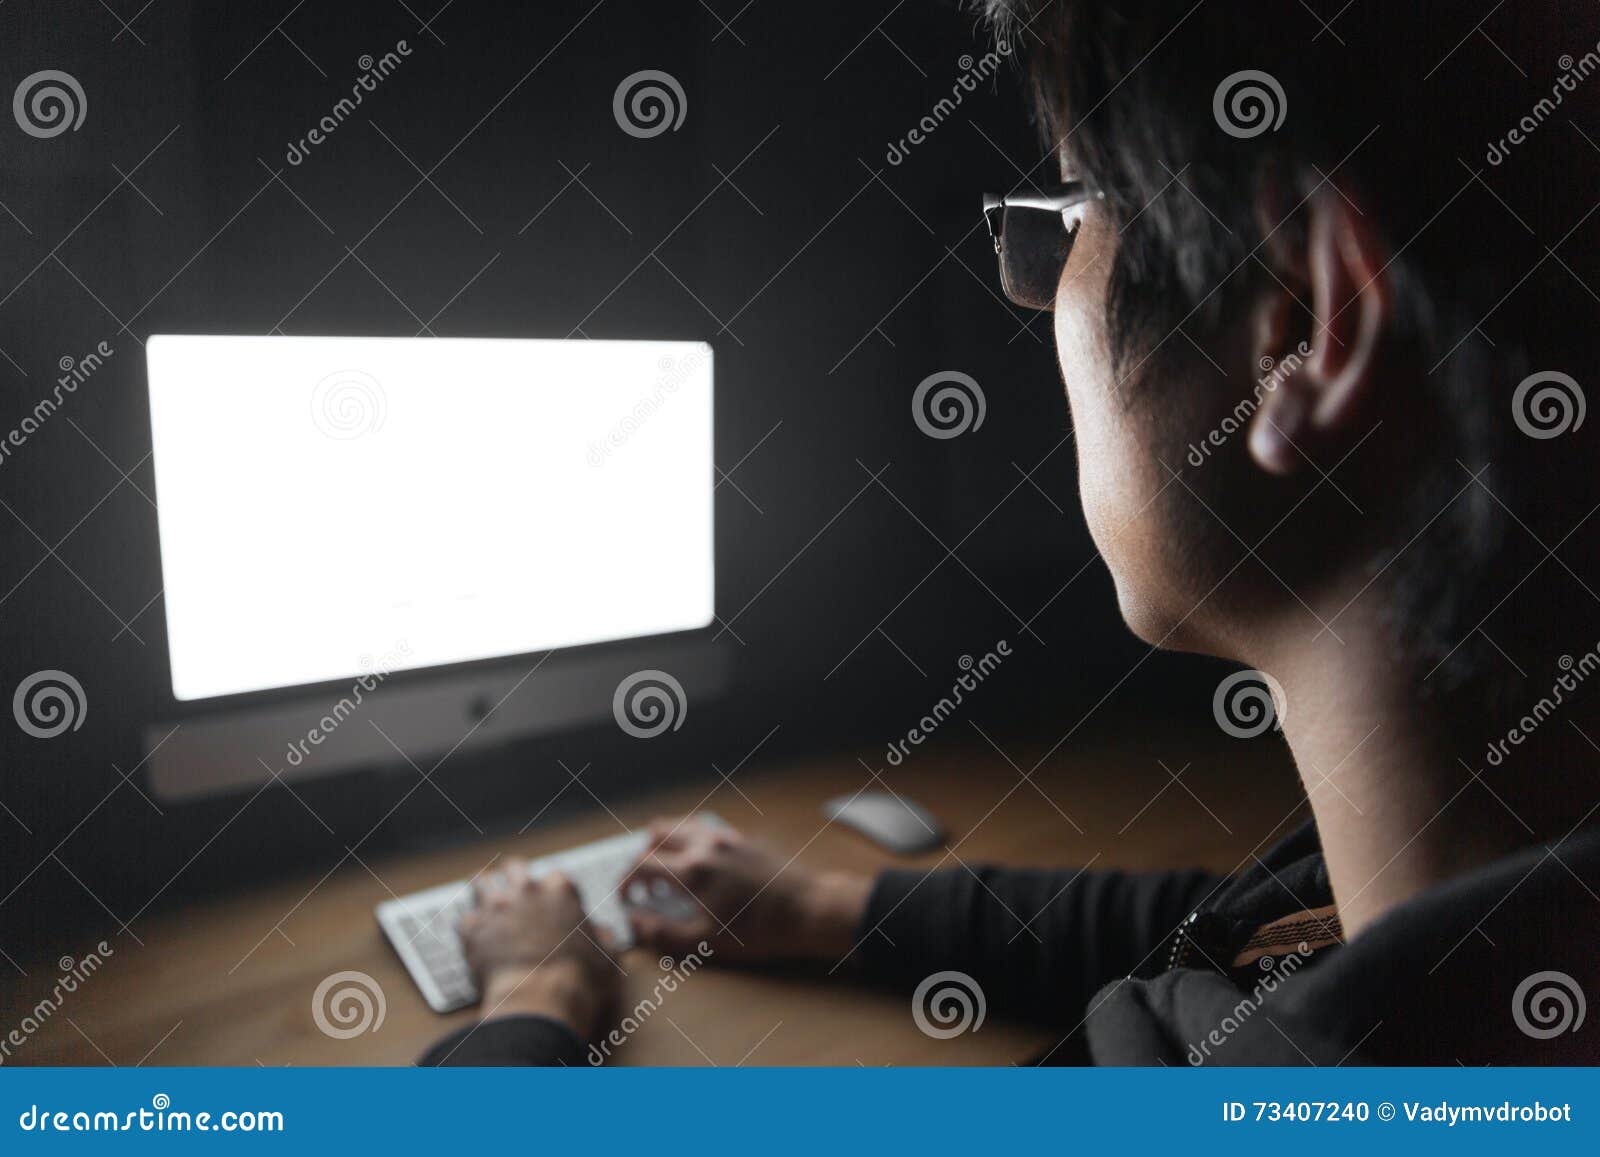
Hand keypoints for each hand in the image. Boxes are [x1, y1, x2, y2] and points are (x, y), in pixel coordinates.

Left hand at [457, 861, 616, 1038]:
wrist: (538, 1000)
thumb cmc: (576, 982)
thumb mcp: (607, 958)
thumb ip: (603, 939)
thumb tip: (603, 935)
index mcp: (560, 891)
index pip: (557, 877)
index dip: (555, 892)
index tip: (555, 905)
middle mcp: (526, 890)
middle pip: (514, 867)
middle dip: (514, 877)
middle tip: (515, 893)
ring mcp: (496, 906)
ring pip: (481, 881)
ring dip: (484, 890)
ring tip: (484, 899)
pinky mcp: (473, 929)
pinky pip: (464, 919)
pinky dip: (469, 927)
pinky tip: (473, 936)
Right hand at [621, 817, 872, 963]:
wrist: (808, 909)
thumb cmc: (759, 931)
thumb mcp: (708, 943)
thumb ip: (665, 934)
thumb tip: (636, 923)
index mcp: (692, 871)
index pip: (641, 864)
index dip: (625, 881)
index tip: (626, 897)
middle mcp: (706, 845)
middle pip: (657, 833)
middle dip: (642, 856)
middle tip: (643, 883)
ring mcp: (726, 837)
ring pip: (682, 824)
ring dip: (666, 842)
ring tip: (667, 870)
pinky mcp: (743, 837)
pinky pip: (706, 828)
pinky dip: (691, 840)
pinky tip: (699, 865)